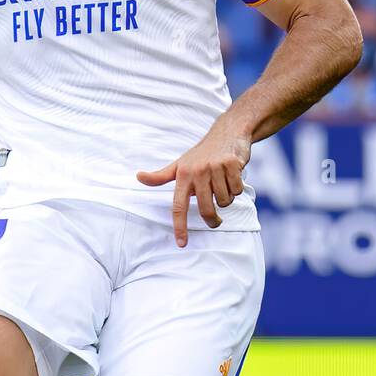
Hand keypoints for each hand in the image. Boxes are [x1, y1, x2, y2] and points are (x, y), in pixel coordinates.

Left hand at [137, 127, 250, 247]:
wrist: (228, 132)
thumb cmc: (201, 154)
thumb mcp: (179, 164)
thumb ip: (160, 176)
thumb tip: (138, 177)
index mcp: (182, 174)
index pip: (178, 206)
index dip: (179, 226)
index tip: (181, 243)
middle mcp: (197, 171)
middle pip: (205, 209)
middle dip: (212, 220)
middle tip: (215, 222)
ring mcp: (215, 167)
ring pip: (224, 201)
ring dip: (227, 198)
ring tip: (224, 185)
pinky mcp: (232, 165)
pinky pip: (237, 190)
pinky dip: (237, 188)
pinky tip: (233, 176)